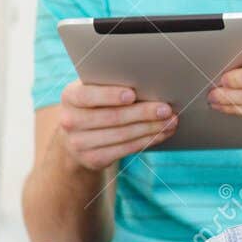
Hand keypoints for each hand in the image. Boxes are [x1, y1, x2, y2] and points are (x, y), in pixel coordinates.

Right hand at [55, 80, 176, 169]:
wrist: (78, 136)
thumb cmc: (96, 104)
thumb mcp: (95, 90)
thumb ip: (111, 84)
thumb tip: (149, 81)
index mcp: (69, 97)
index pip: (87, 95)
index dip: (110, 96)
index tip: (132, 94)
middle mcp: (70, 121)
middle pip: (112, 117)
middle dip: (142, 113)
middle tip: (166, 108)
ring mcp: (79, 143)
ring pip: (122, 135)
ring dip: (151, 128)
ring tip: (171, 121)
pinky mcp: (93, 159)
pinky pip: (125, 149)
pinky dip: (148, 140)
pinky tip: (163, 133)